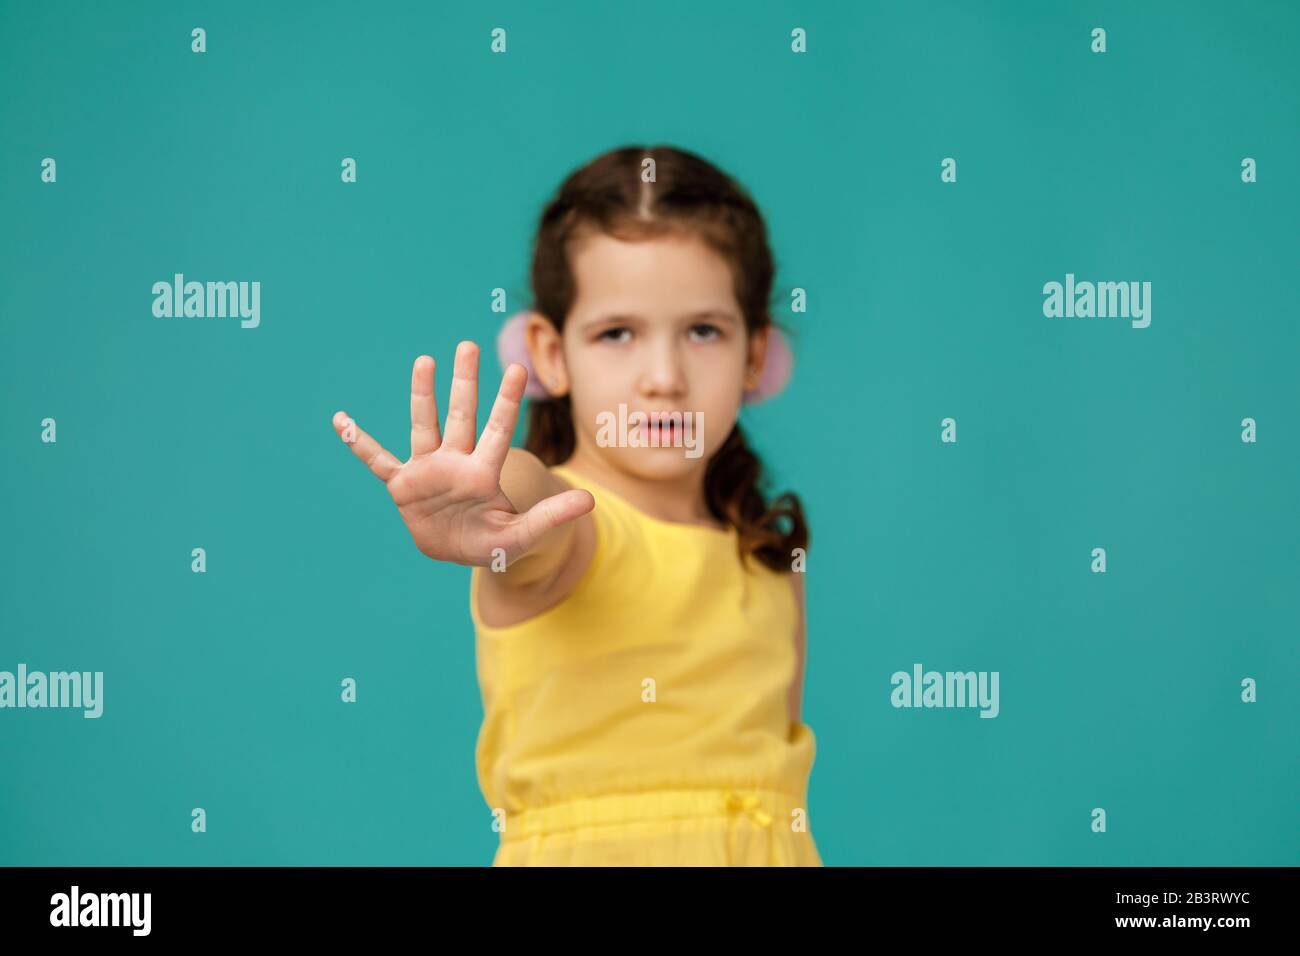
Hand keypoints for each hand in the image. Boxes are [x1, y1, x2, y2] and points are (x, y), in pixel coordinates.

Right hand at [331, 341, 592, 567]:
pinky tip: (340, 421)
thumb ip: (551, 516)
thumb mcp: (523, 535)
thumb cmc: (493, 542)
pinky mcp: (404, 485)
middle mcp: (456, 462)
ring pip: (424, 426)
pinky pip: (378, 461)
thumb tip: (589, 501)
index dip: (506, 402)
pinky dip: (359, 443)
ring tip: (425, 361)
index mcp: (484, 473)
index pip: (498, 431)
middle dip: (464, 383)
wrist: (460, 551)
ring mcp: (428, 470)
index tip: (516, 369)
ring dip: (422, 396)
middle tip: (468, 346)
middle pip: (461, 416)